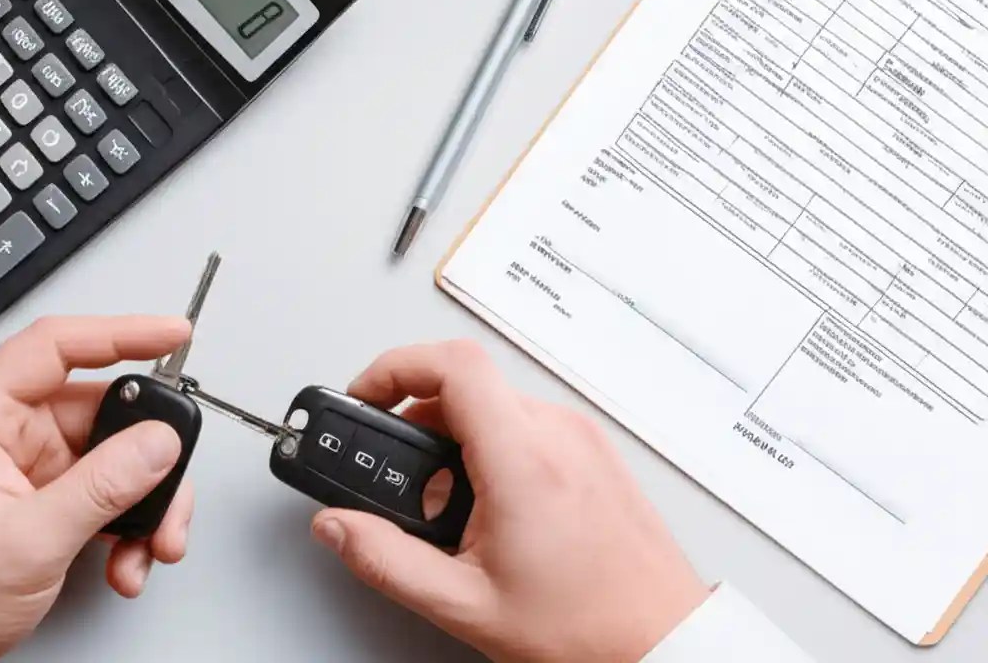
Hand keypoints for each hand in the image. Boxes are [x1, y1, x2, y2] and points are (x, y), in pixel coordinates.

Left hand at [0, 316, 195, 662]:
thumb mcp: (30, 540)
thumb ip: (102, 486)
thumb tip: (156, 443)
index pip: (56, 347)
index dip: (119, 333)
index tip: (170, 334)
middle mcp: (3, 429)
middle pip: (101, 408)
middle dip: (148, 453)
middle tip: (171, 484)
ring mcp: (26, 462)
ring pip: (113, 453)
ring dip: (144, 499)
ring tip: (152, 539)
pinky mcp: (44, 493)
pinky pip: (106, 489)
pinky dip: (128, 522)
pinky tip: (127, 556)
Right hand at [311, 341, 709, 662]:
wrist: (662, 641)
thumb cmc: (588, 627)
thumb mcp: (466, 603)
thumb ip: (387, 560)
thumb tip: (339, 527)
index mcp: (524, 459)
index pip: (452, 365)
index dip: (395, 367)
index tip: (365, 395)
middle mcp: (558, 434)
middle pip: (465, 383)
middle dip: (414, 417)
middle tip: (396, 469)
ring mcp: (581, 438)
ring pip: (494, 402)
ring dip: (452, 436)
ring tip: (443, 502)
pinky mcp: (593, 451)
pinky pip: (525, 422)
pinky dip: (488, 446)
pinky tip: (484, 503)